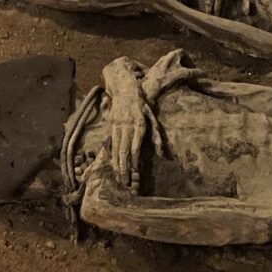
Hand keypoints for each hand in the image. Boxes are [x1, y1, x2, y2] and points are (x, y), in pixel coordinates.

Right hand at [101, 59, 151, 188]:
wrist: (125, 90)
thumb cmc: (142, 106)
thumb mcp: (152, 118)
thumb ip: (156, 136)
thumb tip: (161, 154)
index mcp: (138, 125)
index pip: (135, 147)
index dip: (134, 161)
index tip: (135, 173)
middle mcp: (126, 127)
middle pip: (123, 150)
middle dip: (124, 167)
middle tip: (125, 181)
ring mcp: (116, 126)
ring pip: (115, 148)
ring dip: (116, 164)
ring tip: (118, 177)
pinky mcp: (110, 126)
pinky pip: (110, 143)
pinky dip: (110, 154)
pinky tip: (112, 164)